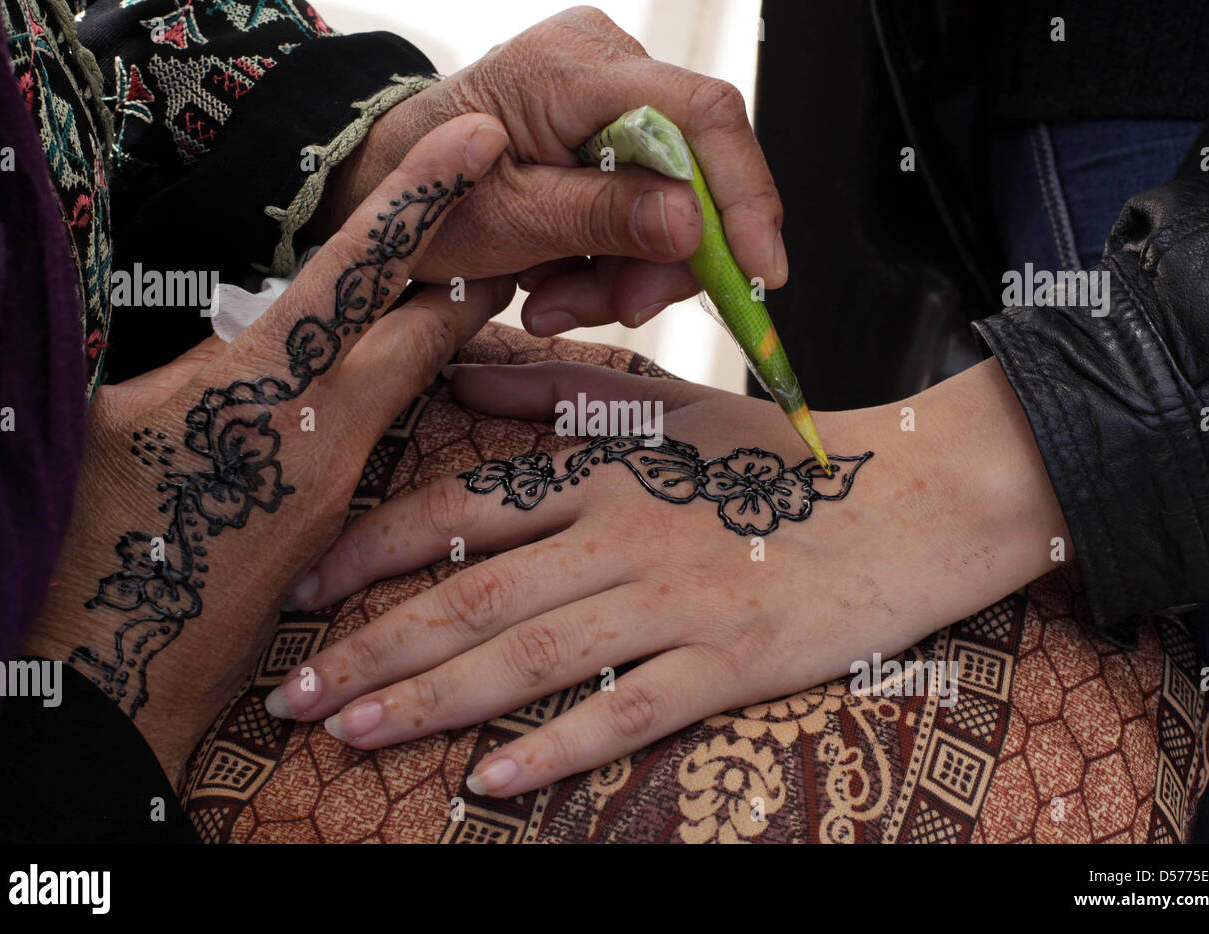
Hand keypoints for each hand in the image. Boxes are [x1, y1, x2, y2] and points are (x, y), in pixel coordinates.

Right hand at [23, 114, 515, 782]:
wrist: (113, 683)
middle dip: (464, 272)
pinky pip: (378, 435)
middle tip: (501, 226)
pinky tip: (370, 382)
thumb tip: (248, 322)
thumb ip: (195, 358)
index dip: (423, 198)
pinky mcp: (335, 526)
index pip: (361, 270)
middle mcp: (322, 432)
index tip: (481, 146)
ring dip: (429, 333)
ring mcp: (338, 485)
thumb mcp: (118, 419)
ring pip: (406, 384)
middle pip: (423, 330)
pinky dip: (386, 393)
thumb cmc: (90, 542)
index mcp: (260, 388)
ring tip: (454, 284)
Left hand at [265, 357, 1070, 796]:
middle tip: (295, 693)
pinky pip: (628, 710)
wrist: (913, 496)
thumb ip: (564, 390)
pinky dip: (557, 745)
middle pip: (474, 592)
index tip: (305, 591)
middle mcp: (622, 533)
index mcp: (603, 469)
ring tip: (354, 734)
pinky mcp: (729, 660)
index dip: (374, 552)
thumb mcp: (674, 404)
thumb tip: (469, 374)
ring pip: (531, 653)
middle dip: (375, 647)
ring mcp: (675, 600)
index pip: (462, 510)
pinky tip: (491, 780)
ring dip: (434, 698)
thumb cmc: (784, 454)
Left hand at [312, 6, 784, 334]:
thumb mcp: (508, 219)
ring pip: (672, 197)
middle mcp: (604, 63)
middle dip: (664, 256)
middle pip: (694, 166)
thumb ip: (602, 217)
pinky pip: (643, 200)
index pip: (699, 114)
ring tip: (557, 302)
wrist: (378, 183)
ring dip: (626, 269)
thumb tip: (693, 225)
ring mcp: (608, 93)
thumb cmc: (422, 192)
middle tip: (616, 308)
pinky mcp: (604, 129)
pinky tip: (561, 281)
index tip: (761, 270)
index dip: (743, 195)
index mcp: (573, 68)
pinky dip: (611, 256)